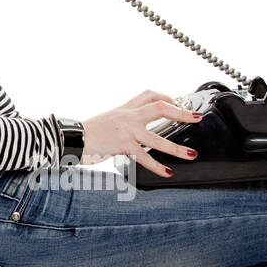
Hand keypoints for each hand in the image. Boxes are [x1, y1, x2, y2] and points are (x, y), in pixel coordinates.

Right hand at [79, 89, 202, 176]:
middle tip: (196, 117)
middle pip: (159, 107)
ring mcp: (126, 130)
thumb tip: (134, 129)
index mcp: (124, 109)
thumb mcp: (107, 121)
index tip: (178, 103)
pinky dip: (157, 166)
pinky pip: (144, 157)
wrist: (71, 137)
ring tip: (191, 154)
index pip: (149, 95)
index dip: (166, 97)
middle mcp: (127, 116)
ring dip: (176, 147)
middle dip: (181, 112)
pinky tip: (168, 172)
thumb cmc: (86, 132)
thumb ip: (122, 122)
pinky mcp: (122, 145)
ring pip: (157, 137)